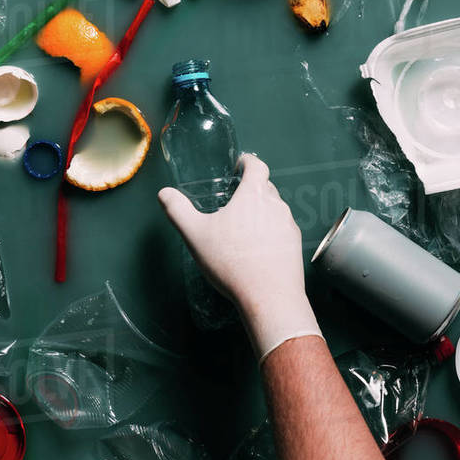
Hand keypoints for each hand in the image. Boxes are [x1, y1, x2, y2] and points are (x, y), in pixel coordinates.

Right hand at [159, 154, 322, 360]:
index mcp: (253, 195)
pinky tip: (258, 248)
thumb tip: (164, 194)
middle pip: (266, 187)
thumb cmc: (232, 262)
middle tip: (236, 199)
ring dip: (262, 211)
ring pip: (275, 209)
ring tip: (244, 227)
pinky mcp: (295, 245)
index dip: (248, 162)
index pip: (257, 166)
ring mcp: (289, 225)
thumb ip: (178, 211)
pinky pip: (282, 229)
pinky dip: (271, 231)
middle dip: (252, 188)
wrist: (269, 296)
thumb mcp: (195, 235)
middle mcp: (276, 205)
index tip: (241, 164)